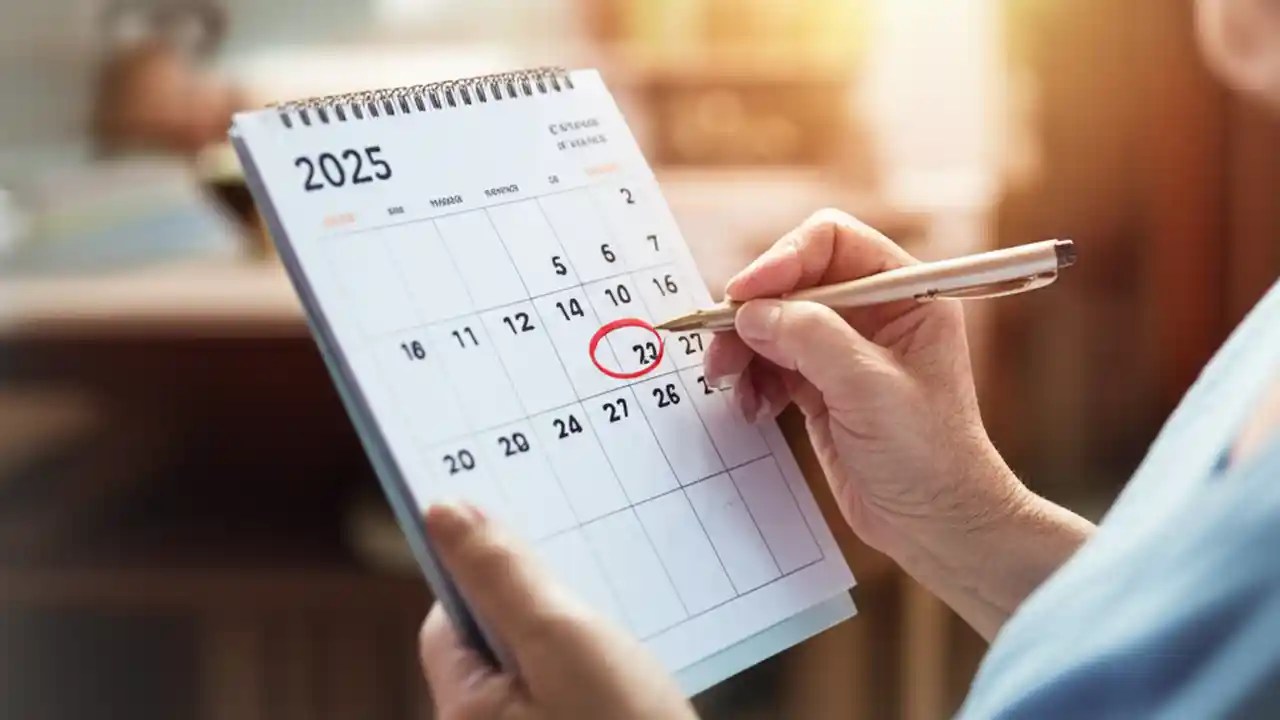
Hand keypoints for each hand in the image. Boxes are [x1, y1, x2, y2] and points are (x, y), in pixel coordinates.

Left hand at [418, 502, 696, 719]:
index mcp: (462, 710)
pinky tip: (633, 678)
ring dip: (576, 642)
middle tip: (597, 596)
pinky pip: (568, 695)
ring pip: (537, 666)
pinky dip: (595, 676)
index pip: (451, 616)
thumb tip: (442, 510)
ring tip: (624, 640)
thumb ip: (502, 574)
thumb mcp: (564, 639)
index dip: (491, 577)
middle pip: (495, 639)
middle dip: (542, 608)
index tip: (540, 552)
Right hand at [705, 210, 1092, 638]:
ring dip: (743, 349)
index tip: (745, 293)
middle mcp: (873, 312)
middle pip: (792, 281)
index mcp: (904, 294)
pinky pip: (770, 362)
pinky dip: (751, 379)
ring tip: (728, 384)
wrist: (936, 525)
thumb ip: (811, 338)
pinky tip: (751, 408)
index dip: (784, 258)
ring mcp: (844, 349)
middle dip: (753, 312)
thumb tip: (752, 309)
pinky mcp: (821, 385)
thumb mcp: (870, 388)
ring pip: (774, 323)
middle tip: (722, 347)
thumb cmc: (929, 456)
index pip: (832, 242)